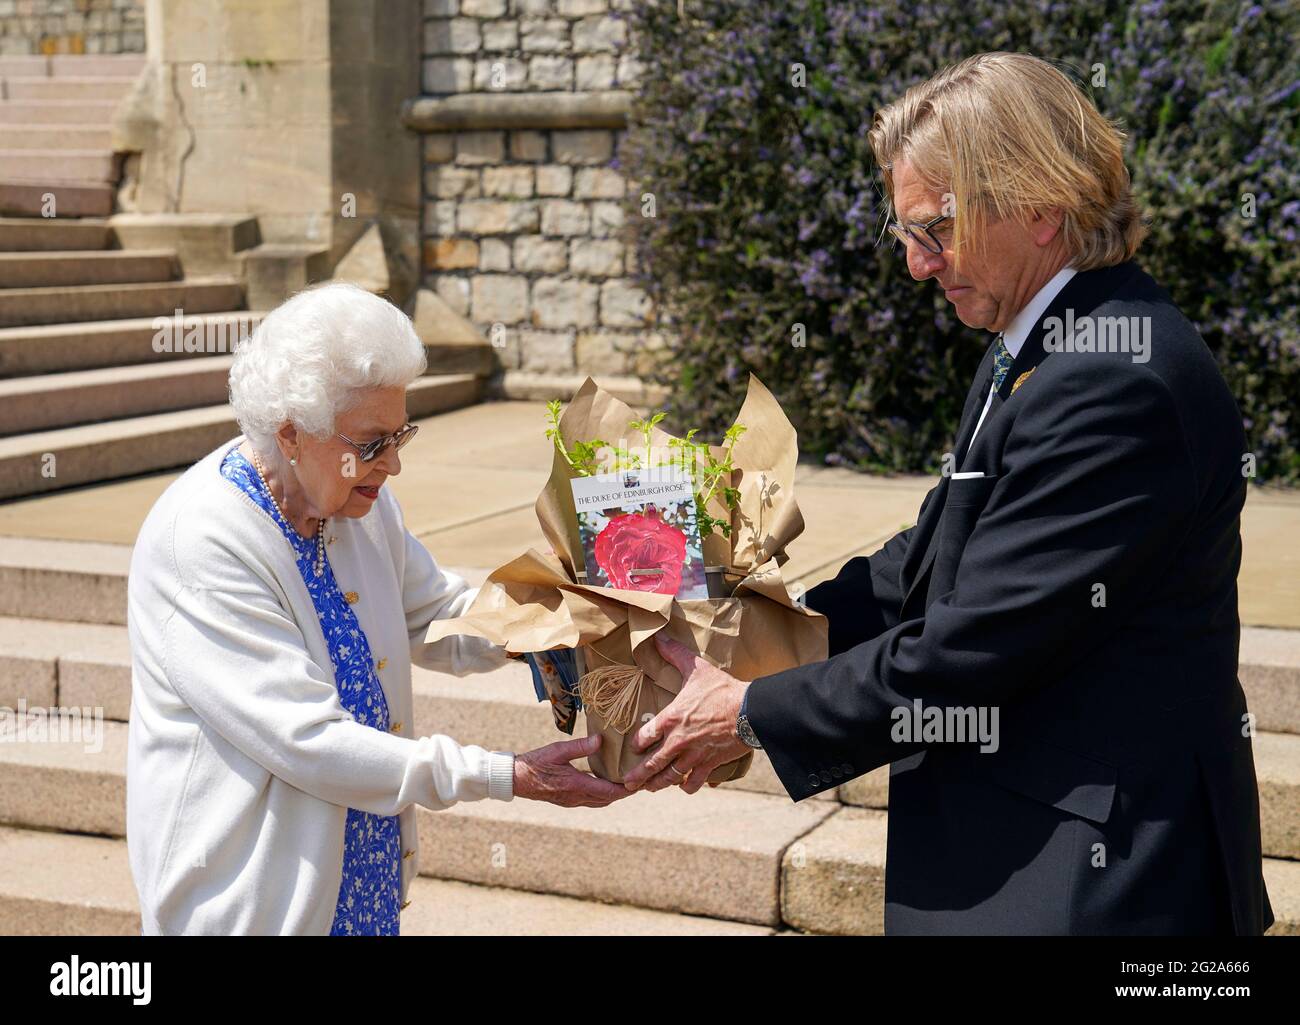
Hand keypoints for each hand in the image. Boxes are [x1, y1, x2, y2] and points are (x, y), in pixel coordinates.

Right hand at [513, 734, 631, 807]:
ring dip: (613, 794)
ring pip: (600, 802)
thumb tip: (600, 740)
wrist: (516, 779)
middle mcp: (576, 797)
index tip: (639, 782)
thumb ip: (580, 746)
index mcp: (577, 786)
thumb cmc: (536, 763)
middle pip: (608, 799)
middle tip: (638, 781)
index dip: (626, 789)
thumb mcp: (558, 750)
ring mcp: (571, 801)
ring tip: (625, 782)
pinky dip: (602, 794)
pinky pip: (590, 800)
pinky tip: (604, 783)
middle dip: (624, 792)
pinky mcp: (567, 800)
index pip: (609, 792)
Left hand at [622, 634, 750, 794]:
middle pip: (651, 764)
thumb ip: (675, 654)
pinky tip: (684, 786)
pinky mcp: (709, 764)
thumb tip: (658, 637)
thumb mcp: (696, 669)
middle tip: (627, 783)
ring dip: (657, 784)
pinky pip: (694, 781)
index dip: (637, 744)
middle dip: (637, 775)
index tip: (634, 748)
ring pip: (670, 777)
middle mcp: (677, 741)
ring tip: (649, 788)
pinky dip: (688, 786)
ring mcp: (693, 755)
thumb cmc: (721, 689)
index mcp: (670, 719)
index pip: (644, 737)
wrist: (749, 711)